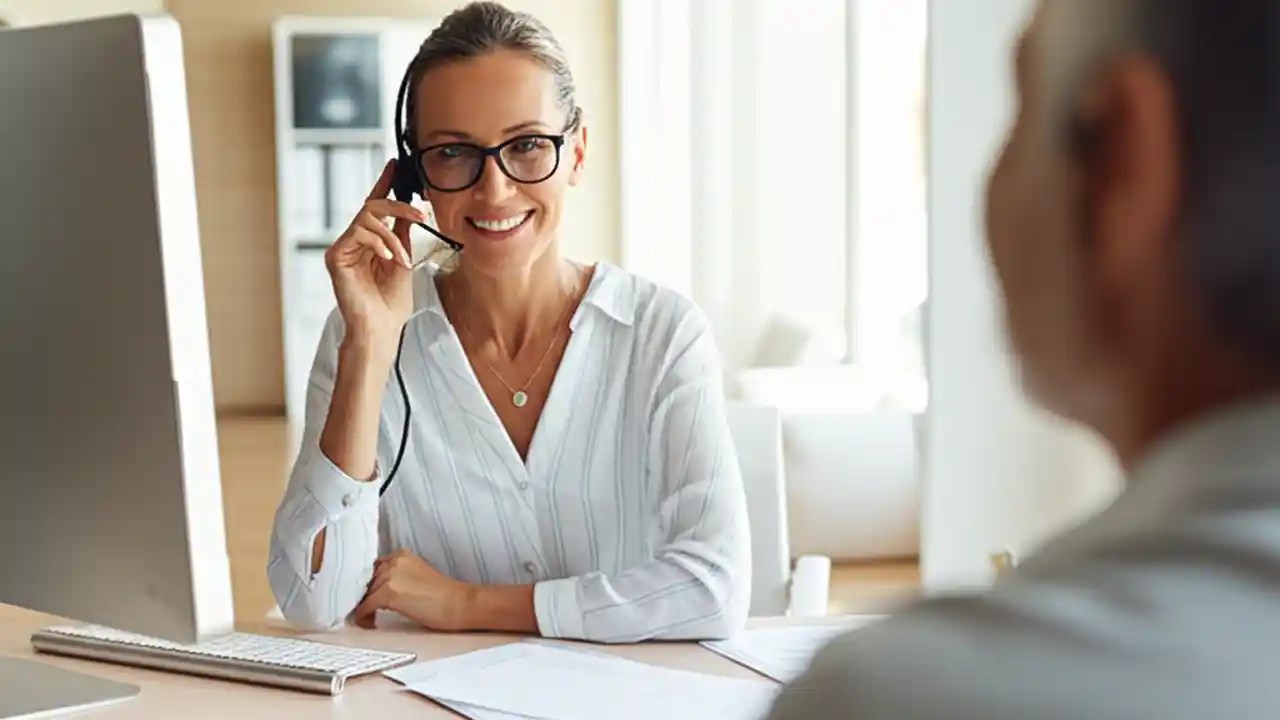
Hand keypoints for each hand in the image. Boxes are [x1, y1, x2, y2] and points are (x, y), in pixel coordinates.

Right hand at [325, 160, 425, 342]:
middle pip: (372, 206)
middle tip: (421, 213)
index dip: (384, 184)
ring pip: (367, 219)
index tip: (395, 165)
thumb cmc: (391, 301)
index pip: (376, 206)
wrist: (383, 327)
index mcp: (370, 240)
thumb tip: (411, 208)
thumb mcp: (403, 258)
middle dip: (399, 205)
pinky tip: (388, 258)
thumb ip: (402, 233)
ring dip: (392, 236)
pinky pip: (358, 234)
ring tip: (402, 258)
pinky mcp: (335, 257)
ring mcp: (343, 248)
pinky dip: (378, 243)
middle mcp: (354, 241)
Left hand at [354, 550, 471, 630]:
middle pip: (368, 580)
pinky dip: (364, 617)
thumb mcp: (418, 575)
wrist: (458, 604)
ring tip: (369, 618)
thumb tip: (379, 590)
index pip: (375, 567)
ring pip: (365, 593)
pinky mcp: (389, 594)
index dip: (370, 583)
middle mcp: (394, 561)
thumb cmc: (444, 596)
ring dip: (364, 607)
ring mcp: (391, 577)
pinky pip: (366, 606)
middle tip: (367, 610)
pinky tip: (369, 624)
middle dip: (366, 595)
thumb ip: (399, 576)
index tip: (367, 595)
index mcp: (402, 555)